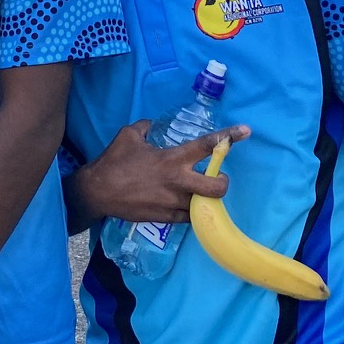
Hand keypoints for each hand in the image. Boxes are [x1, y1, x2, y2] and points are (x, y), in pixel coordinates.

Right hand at [73, 121, 250, 225]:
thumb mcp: (129, 135)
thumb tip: (152, 125)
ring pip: (204, 205)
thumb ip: (145, 128)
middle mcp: (178, 181)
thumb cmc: (114, 161)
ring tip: (196, 191)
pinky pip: (188, 217)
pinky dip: (189, 210)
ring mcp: (174, 202)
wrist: (98, 192)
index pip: (207, 146)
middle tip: (216, 177)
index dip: (229, 137)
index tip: (245, 131)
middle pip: (217, 186)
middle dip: (223, 182)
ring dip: (204, 198)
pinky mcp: (166, 218)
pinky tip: (183, 203)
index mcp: (173, 158)